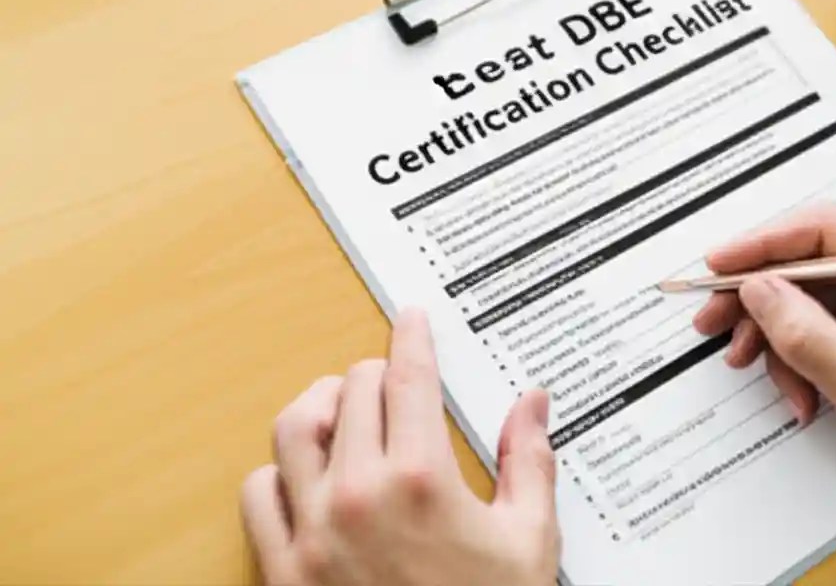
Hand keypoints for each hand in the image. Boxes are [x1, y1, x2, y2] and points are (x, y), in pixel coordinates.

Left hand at [240, 310, 558, 585]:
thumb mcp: (529, 541)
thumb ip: (530, 463)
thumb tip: (533, 405)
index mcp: (422, 480)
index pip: (408, 377)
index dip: (411, 337)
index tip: (411, 320)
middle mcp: (358, 496)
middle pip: (350, 391)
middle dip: (375, 372)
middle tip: (394, 377)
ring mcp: (312, 533)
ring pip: (292, 429)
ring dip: (320, 407)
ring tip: (343, 409)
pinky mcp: (283, 571)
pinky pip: (258, 494)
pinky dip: (277, 471)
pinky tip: (305, 474)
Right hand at [693, 205, 835, 512]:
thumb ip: (805, 334)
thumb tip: (755, 289)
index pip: (824, 230)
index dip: (762, 244)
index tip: (717, 265)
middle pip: (810, 260)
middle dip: (760, 296)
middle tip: (714, 323)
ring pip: (810, 293)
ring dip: (777, 333)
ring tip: (752, 366)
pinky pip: (826, 320)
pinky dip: (802, 352)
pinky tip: (798, 389)